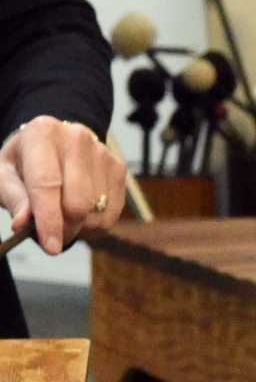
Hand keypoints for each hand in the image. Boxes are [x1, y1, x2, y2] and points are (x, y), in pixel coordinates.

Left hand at [0, 118, 125, 254]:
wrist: (52, 142)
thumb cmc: (25, 162)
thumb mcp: (5, 175)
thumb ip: (13, 199)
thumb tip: (22, 224)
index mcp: (42, 134)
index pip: (47, 185)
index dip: (49, 220)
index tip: (50, 247)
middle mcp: (76, 139)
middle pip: (78, 202)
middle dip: (65, 228)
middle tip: (53, 235)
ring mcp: (102, 153)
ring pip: (96, 211)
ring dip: (80, 227)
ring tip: (64, 219)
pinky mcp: (118, 167)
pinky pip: (111, 212)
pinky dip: (95, 224)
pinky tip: (81, 215)